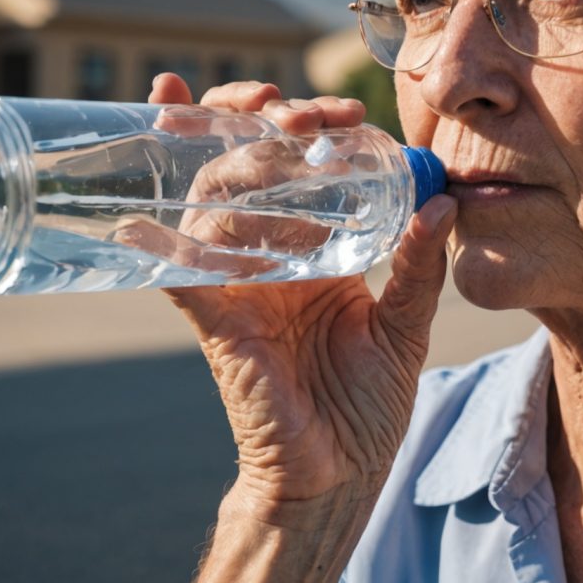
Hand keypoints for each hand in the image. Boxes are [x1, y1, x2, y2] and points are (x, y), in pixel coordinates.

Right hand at [148, 73, 456, 518]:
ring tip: (270, 137)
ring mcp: (234, 286)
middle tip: (293, 111)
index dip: (301, 127)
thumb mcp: (405, 325)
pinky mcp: (215, 325)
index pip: (289, 170)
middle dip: (257, 123)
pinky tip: (140, 219)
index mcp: (307, 248)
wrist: (339, 473)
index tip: (342, 110)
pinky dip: (156, 249)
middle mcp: (264, 257)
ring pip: (210, 208)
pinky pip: (176, 281)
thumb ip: (418, 266)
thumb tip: (441, 200)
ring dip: (235, 165)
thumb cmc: (368, 402)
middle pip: (239, 169)